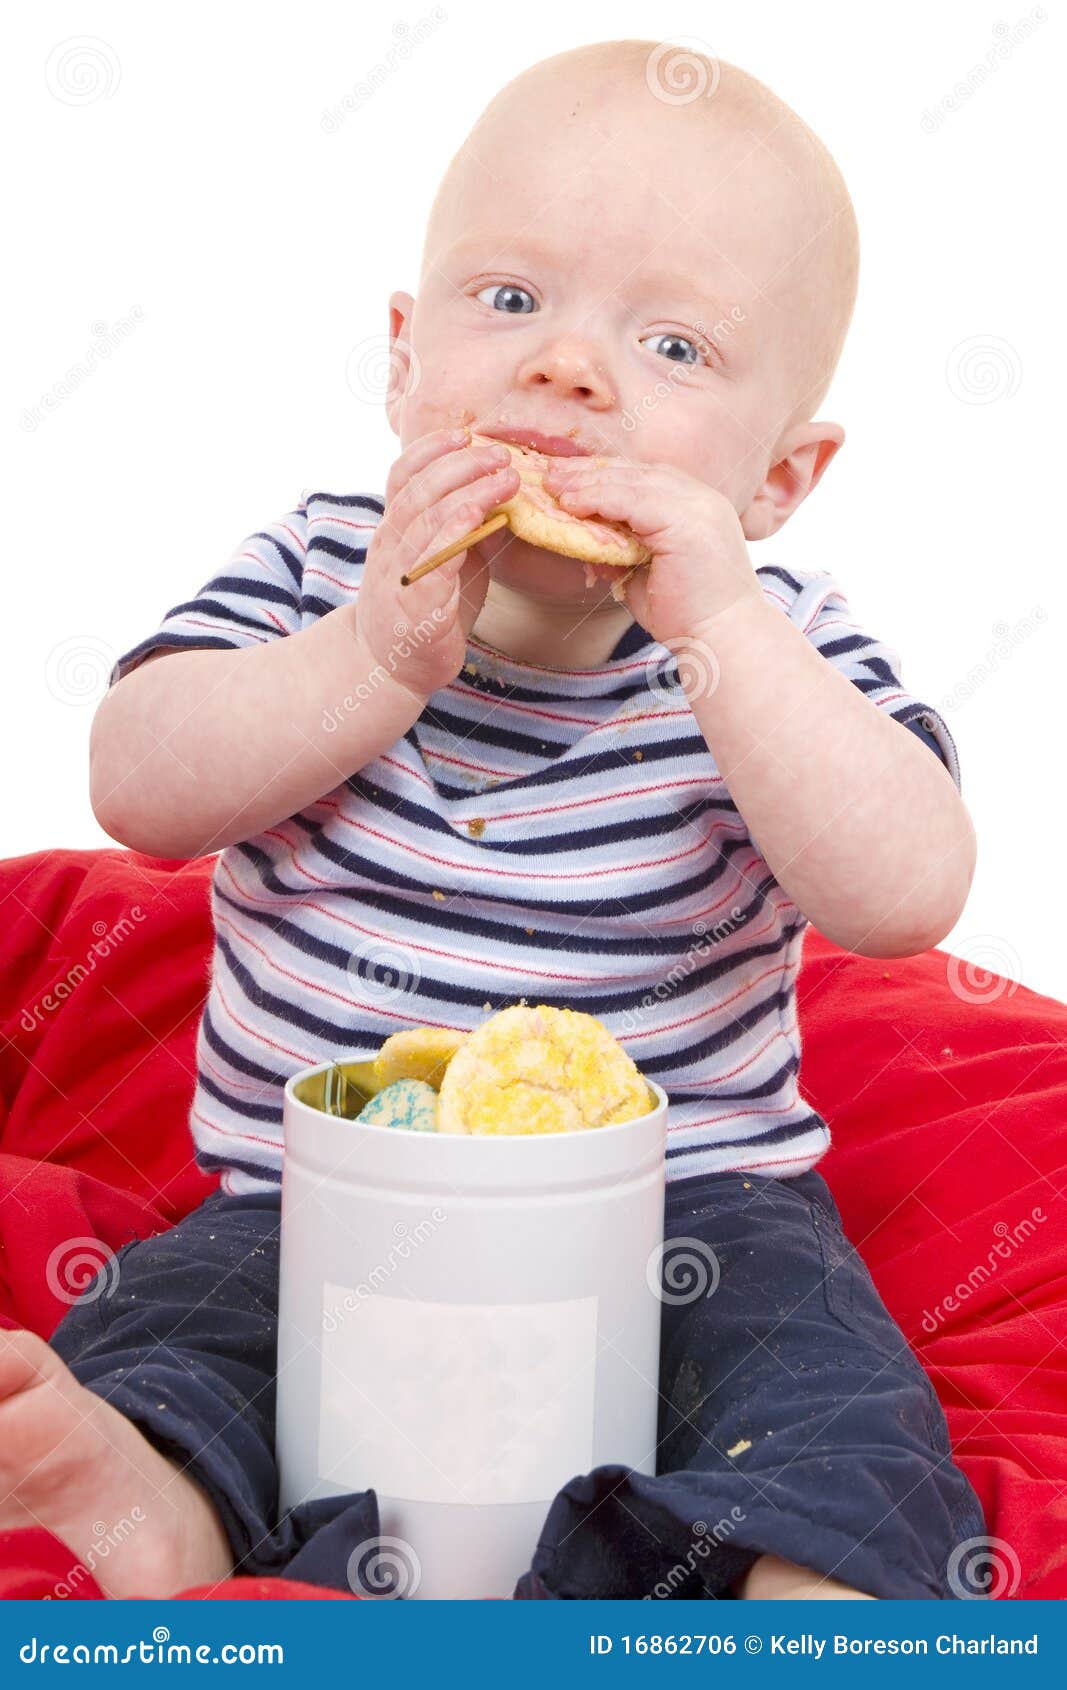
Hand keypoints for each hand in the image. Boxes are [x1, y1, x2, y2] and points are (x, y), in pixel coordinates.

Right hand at [357, 427, 519, 699]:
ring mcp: (401, 575)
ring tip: (506, 478)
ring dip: (469, 491)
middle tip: (500, 453)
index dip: (430, 451)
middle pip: (419, 489)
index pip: (402, 476)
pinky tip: (478, 517)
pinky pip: (434, 562)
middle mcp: (391, 546)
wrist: (389, 668)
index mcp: (394, 530)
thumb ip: (462, 529)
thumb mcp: (444, 560)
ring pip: (427, 518)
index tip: (464, 434)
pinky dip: (455, 533)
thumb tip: (500, 495)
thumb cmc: (422, 611)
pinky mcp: (417, 606)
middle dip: (461, 464)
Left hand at [542, 456, 761, 648]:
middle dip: (590, 471)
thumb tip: (586, 544)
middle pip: (637, 472)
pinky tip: (572, 504)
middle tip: (550, 474)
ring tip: (552, 486)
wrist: (722, 641)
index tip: (568, 479)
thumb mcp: (644, 576)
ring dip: (588, 482)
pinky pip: (633, 500)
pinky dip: (599, 499)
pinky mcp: (688, 522)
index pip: (645, 478)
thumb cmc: (687, 617)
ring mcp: (698, 507)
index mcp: (697, 507)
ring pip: (632, 481)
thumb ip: (621, 554)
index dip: (604, 475)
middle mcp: (701, 499)